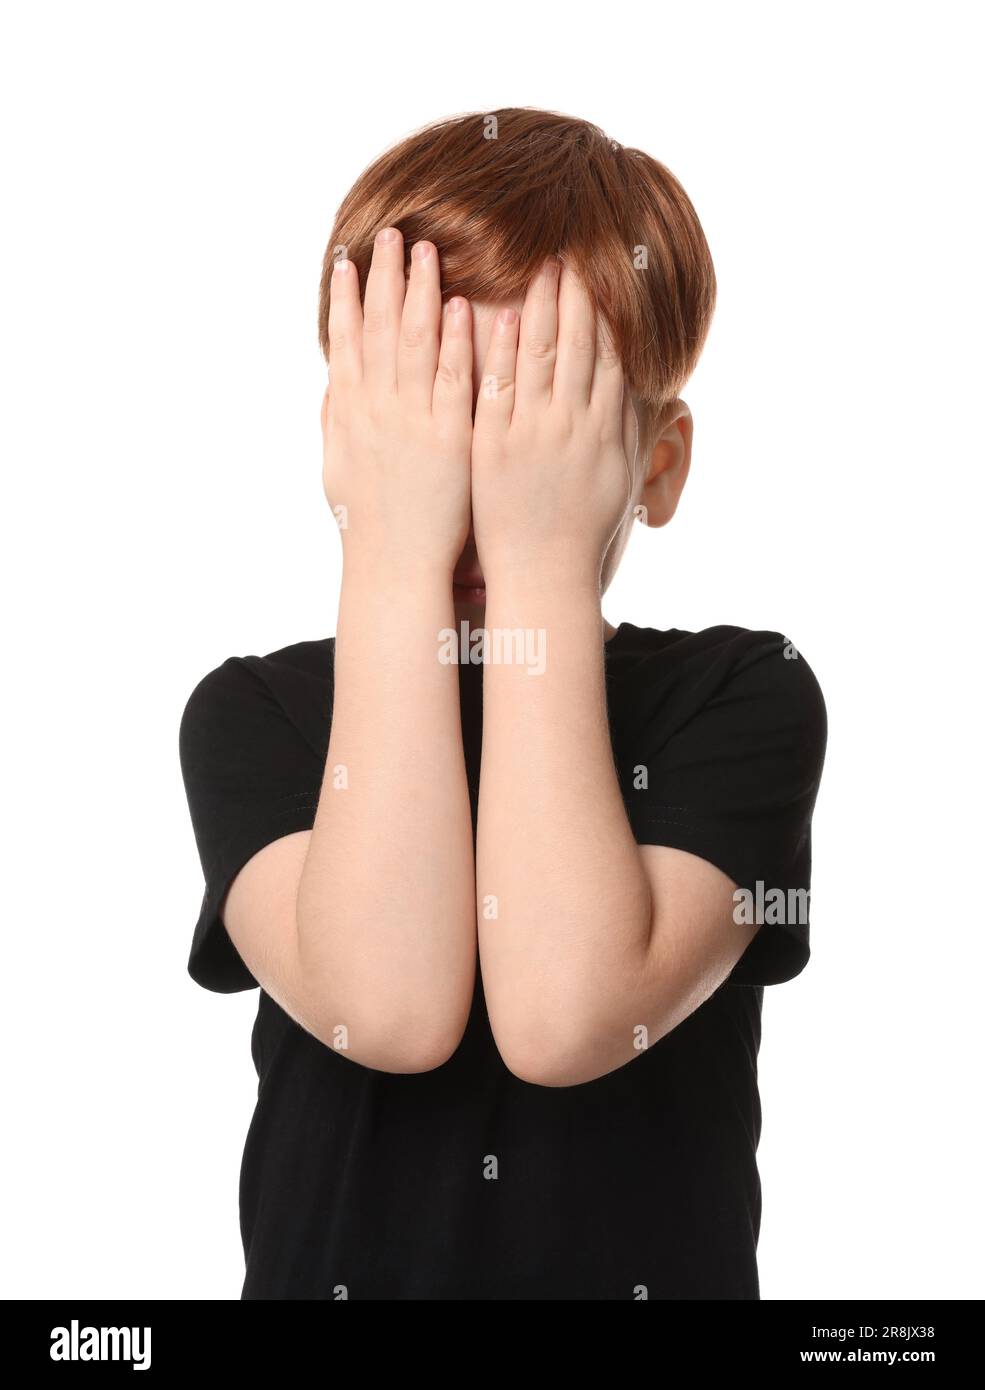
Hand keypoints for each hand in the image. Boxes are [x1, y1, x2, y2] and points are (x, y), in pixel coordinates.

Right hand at [322, 227, 473, 579]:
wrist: (395, 563)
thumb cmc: (369, 522)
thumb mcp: (339, 467)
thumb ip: (335, 422)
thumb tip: (331, 388)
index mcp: (349, 413)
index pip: (346, 342)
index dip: (346, 299)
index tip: (348, 260)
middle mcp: (376, 409)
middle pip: (378, 329)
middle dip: (383, 278)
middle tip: (391, 234)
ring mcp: (411, 420)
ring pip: (413, 342)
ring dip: (418, 292)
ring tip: (425, 250)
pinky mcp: (448, 436)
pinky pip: (452, 377)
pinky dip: (453, 340)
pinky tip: (459, 305)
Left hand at [470, 258, 632, 587]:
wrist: (544, 574)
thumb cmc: (583, 531)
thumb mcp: (622, 478)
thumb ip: (632, 429)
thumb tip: (649, 390)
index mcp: (604, 429)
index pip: (611, 355)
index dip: (609, 312)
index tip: (607, 275)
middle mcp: (573, 423)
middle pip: (579, 342)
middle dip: (576, 294)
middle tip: (572, 252)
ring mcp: (533, 431)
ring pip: (540, 353)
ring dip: (542, 304)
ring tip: (541, 265)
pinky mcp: (493, 444)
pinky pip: (497, 384)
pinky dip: (500, 346)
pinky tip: (498, 312)